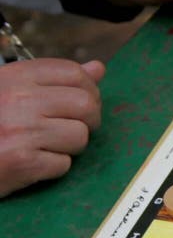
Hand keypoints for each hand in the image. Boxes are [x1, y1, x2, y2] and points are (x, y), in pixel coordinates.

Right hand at [0, 59, 104, 197]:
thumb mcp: (10, 89)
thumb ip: (54, 79)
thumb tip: (98, 69)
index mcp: (15, 77)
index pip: (73, 73)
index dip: (87, 89)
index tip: (79, 103)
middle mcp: (19, 99)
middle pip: (86, 104)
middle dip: (87, 120)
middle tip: (71, 128)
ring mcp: (21, 130)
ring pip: (80, 136)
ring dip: (69, 146)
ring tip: (46, 146)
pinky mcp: (21, 161)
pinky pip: (63, 164)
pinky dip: (52, 168)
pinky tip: (32, 163)